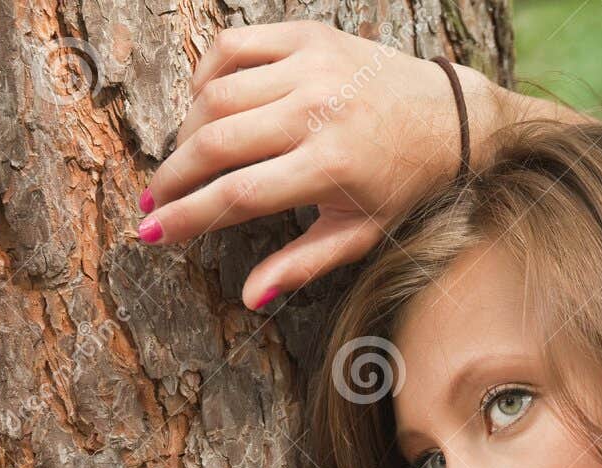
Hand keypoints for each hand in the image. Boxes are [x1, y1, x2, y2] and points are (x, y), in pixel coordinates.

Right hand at [138, 22, 497, 310]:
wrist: (449, 118)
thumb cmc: (401, 185)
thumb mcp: (358, 235)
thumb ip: (302, 265)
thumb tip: (250, 298)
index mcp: (329, 167)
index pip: (237, 195)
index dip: (187, 216)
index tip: (151, 234)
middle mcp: (316, 111)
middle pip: (215, 144)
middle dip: (172, 178)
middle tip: (151, 202)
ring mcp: (310, 66)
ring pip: (216, 95)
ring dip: (186, 133)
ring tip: (183, 163)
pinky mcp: (306, 35)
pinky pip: (232, 48)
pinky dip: (206, 77)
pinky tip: (205, 107)